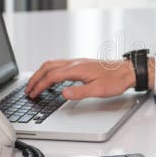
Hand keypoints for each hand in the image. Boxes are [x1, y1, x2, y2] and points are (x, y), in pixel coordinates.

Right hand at [25, 57, 154, 99]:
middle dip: (35, 78)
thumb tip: (63, 94)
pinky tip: (51, 78)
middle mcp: (75, 63)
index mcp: (77, 69)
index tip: (32, 94)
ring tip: (35, 84)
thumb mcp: (98, 90)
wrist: (127, 71)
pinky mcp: (81, 64)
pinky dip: (49, 71)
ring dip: (41, 73)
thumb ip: (79, 92)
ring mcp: (78, 62)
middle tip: (28, 89)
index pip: (52, 76)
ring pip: (53, 64)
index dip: (39, 85)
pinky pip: (59, 65)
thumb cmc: (116, 80)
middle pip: (48, 67)